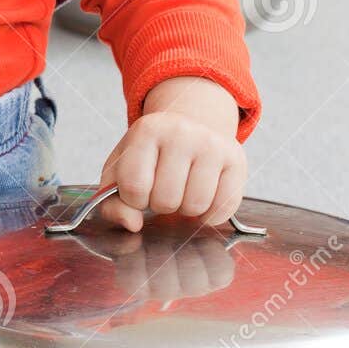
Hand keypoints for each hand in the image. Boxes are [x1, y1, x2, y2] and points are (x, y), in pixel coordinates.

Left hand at [95, 84, 246, 232]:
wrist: (191, 124)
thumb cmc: (151, 155)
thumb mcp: (121, 170)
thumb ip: (112, 203)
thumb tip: (132, 224)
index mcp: (146, 130)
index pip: (135, 187)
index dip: (135, 200)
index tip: (140, 190)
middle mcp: (181, 132)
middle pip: (166, 200)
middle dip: (161, 204)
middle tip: (164, 188)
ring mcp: (211, 144)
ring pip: (196, 206)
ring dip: (185, 210)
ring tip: (182, 190)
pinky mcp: (236, 159)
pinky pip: (223, 208)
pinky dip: (210, 215)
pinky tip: (203, 197)